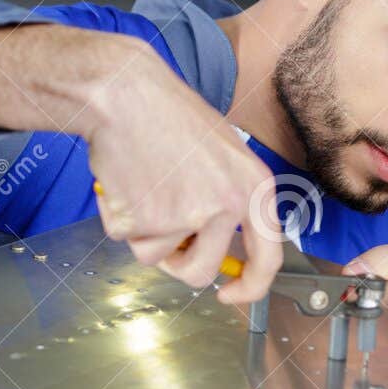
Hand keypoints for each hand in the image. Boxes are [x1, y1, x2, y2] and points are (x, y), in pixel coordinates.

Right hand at [83, 40, 281, 303]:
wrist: (125, 93)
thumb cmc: (169, 117)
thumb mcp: (222, 156)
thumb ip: (227, 203)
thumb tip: (217, 253)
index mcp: (254, 188)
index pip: (268, 258)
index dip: (250, 287)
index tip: (230, 294)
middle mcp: (227, 205)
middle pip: (201, 272)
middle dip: (178, 263)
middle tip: (162, 231)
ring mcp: (186, 215)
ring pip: (156, 257)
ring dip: (143, 233)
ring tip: (142, 187)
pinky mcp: (145, 220)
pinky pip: (126, 239)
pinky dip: (119, 218)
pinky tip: (123, 181)